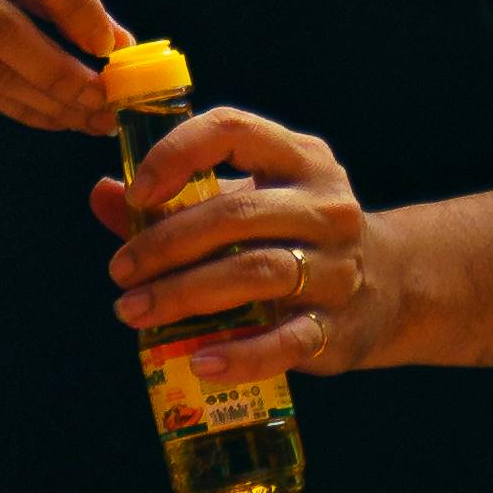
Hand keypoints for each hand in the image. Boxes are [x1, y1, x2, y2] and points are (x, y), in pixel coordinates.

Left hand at [100, 104, 405, 379]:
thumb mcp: (245, 200)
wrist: (389, 285)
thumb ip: (176, 198)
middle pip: (235, 215)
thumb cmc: (293, 233)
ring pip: (255, 273)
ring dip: (184, 295)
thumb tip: (104, 194)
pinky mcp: (339, 326)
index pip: (232, 131)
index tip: (137, 193)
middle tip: (120, 273)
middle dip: (165, 245)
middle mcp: (325, 205)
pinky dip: (241, 354)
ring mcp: (338, 267)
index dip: (176, 154)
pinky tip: (199, 360)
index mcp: (299, 159)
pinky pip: (286, 341)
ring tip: (134, 312)